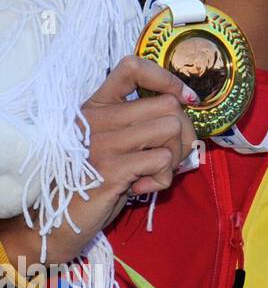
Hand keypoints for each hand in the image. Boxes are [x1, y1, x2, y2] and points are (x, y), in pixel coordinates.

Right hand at [1, 56, 199, 264]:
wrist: (62, 220)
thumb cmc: (96, 179)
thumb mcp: (112, 142)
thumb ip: (139, 122)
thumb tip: (186, 110)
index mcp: (95, 106)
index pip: (131, 67)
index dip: (167, 78)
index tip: (184, 99)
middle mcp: (96, 118)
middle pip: (169, 105)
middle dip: (184, 132)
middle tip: (168, 155)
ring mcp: (103, 142)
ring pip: (172, 128)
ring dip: (175, 156)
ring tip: (152, 172)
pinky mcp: (112, 168)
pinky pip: (164, 160)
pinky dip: (163, 179)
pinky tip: (141, 187)